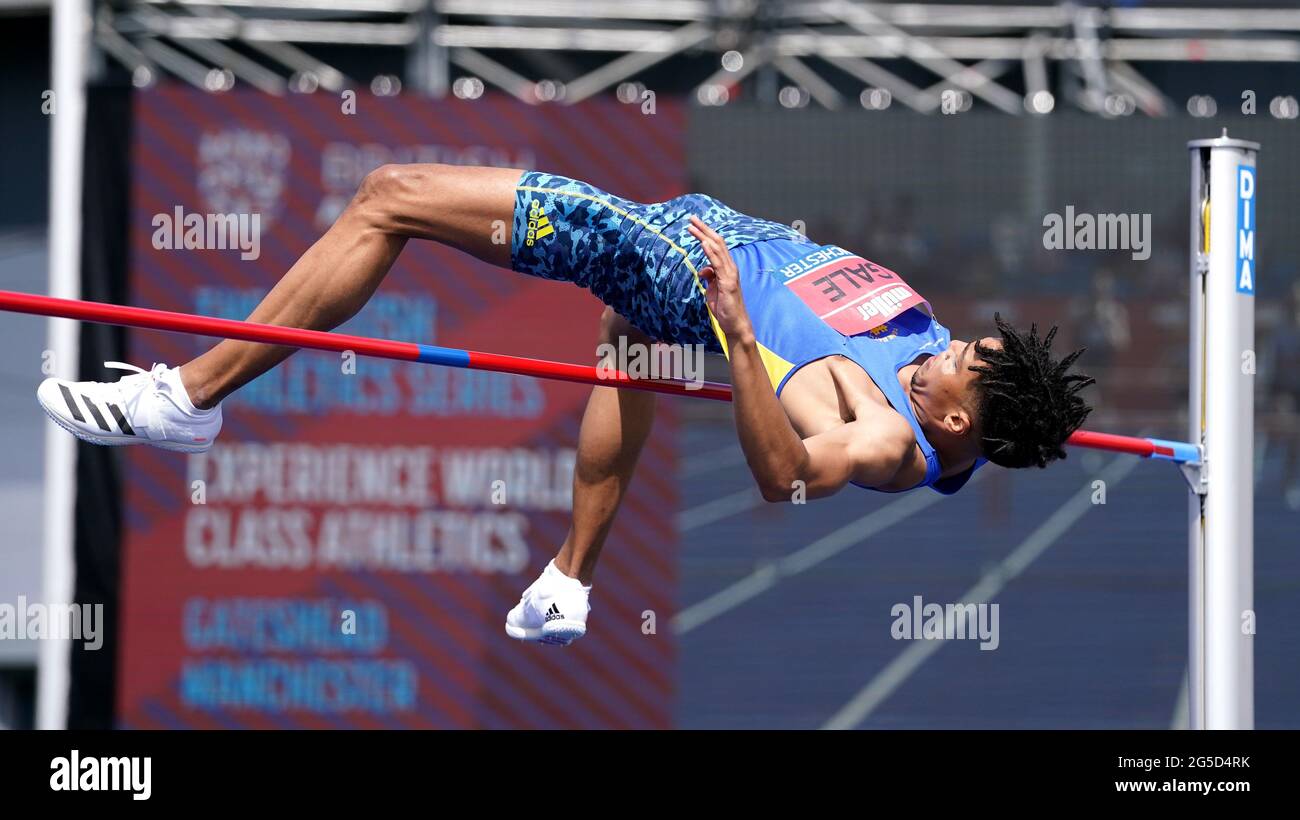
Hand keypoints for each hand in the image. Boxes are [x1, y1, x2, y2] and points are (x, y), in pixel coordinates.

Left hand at [687, 215, 752, 340]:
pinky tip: (704, 243)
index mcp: (726, 268)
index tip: (694, 225)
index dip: (705, 234)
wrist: (735, 323)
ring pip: (718, 249)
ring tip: (693, 227)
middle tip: (691, 218)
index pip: (716, 246)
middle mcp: (730, 267)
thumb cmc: (725, 307)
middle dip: (704, 229)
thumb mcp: (713, 289)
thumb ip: (710, 277)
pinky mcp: (728, 282)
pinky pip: (719, 264)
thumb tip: (703, 270)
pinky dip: (711, 252)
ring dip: (704, 237)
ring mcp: (730, 274)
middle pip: (717, 242)